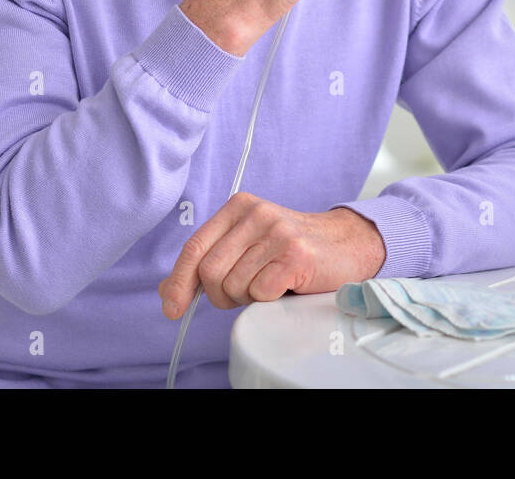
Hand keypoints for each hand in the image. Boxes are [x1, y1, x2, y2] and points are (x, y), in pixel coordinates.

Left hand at [158, 193, 385, 317]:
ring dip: (247, 298)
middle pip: (210, 272)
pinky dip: (268, 299)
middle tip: (243, 293)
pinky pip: (261, 293)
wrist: (346, 245)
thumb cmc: (291, 250)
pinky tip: (285, 285)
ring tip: (269, 284)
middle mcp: (257, 214)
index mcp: (239, 207)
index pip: (194, 247)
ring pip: (235, 286)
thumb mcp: (247, 246)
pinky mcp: (296, 255)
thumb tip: (168, 291)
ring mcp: (278, 232)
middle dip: (220, 295)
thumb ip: (210, 262)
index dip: (179, 282)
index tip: (172, 308)